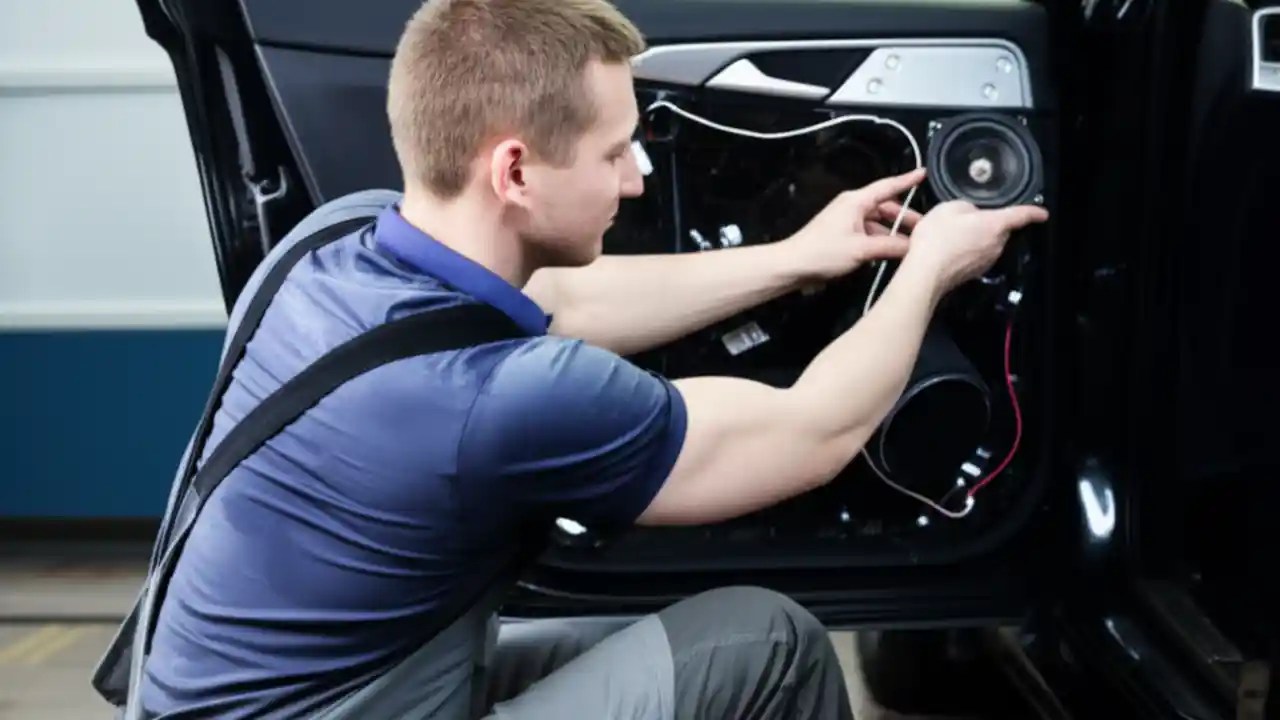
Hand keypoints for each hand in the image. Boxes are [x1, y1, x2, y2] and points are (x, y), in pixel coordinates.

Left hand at [782, 168, 926, 281]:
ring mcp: (847, 222)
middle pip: (885, 207)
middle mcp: (852, 208)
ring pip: (877, 223)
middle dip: (904, 218)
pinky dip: (880, 241)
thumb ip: (890, 246)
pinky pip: (868, 234)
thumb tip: (913, 247)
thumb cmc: (822, 252)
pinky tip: (891, 253)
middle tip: (923, 230)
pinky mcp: (843, 237)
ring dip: (892, 233)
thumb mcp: (861, 249)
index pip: (887, 186)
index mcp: (855, 202)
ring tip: (911, 245)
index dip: (906, 180)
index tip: (923, 173)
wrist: (793, 266)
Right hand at [902, 200, 1049, 293]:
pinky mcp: (974, 273)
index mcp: (995, 224)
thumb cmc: (937, 238)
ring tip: (950, 236)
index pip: (1022, 215)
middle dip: (987, 223)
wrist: (925, 273)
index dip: (1034, 212)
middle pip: (1000, 229)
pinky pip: (974, 256)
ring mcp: (986, 260)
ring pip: (986, 243)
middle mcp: (996, 244)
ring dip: (974, 238)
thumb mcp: (948, 208)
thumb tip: (970, 213)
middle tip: (965, 220)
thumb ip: (966, 206)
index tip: (1042, 213)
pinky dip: (965, 252)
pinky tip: (947, 250)